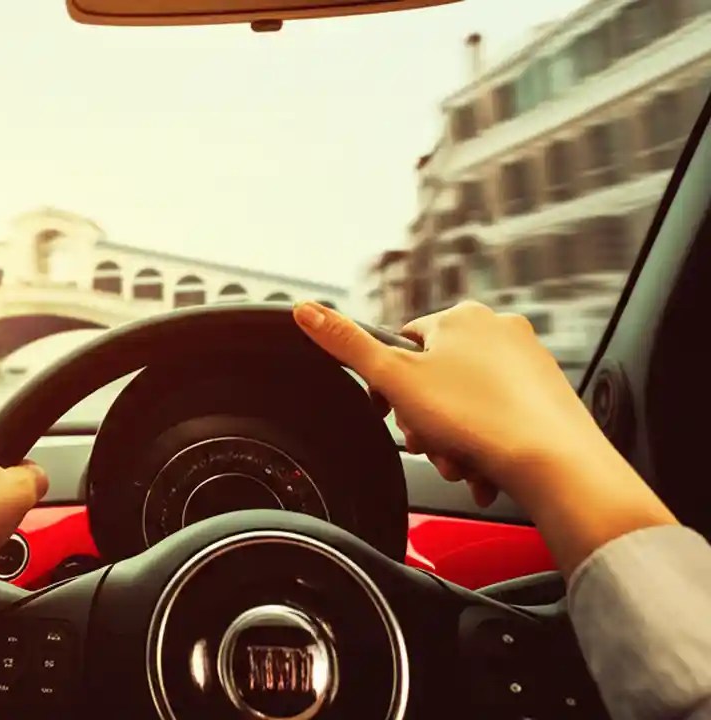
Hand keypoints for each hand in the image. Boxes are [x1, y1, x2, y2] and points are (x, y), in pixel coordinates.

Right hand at [292, 300, 605, 506]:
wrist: (553, 462)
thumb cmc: (479, 419)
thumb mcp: (394, 378)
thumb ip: (345, 344)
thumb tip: (304, 310)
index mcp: (462, 317)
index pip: (405, 343)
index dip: (390, 383)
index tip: (390, 411)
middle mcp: (499, 331)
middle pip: (435, 378)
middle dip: (424, 419)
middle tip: (429, 442)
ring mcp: (527, 363)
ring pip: (465, 404)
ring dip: (452, 439)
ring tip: (458, 460)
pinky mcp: (546, 396)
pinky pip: (498, 420)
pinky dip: (484, 446)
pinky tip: (481, 467)